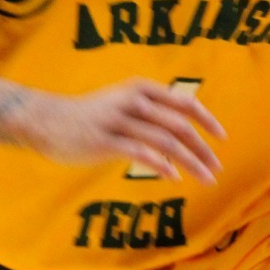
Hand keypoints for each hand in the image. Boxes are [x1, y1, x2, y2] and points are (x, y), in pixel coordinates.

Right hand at [23, 79, 226, 184]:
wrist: (47, 120)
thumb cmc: (90, 116)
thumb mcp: (123, 103)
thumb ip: (150, 112)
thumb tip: (182, 131)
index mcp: (141, 89)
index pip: (184, 103)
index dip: (207, 120)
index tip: (222, 138)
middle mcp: (134, 101)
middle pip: (180, 126)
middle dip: (203, 149)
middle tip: (217, 168)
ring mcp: (119, 121)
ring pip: (166, 143)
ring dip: (191, 163)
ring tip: (206, 179)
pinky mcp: (106, 141)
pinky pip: (142, 154)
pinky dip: (163, 167)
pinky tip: (174, 179)